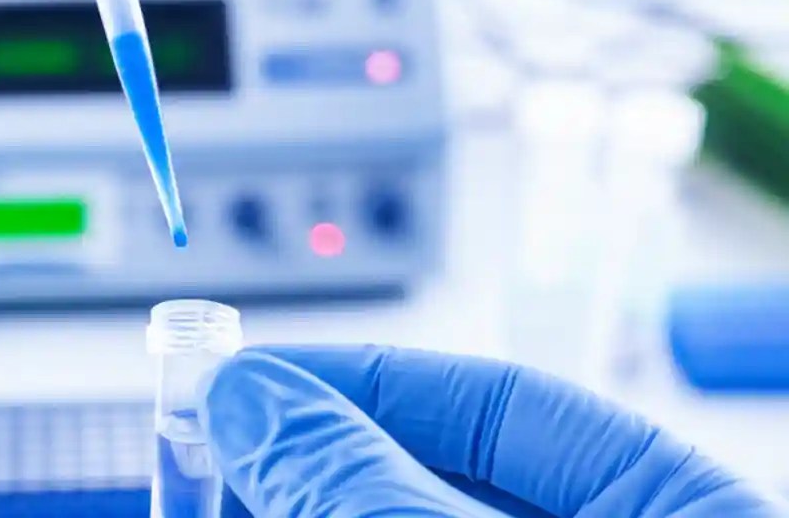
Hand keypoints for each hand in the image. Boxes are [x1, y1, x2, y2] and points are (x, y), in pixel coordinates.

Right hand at [202, 346, 784, 516]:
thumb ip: (359, 482)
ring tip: (215, 500)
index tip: (244, 379)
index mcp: (675, 511)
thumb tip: (249, 394)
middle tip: (205, 454)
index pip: (499, 405)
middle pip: (438, 478)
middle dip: (310, 462)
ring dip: (301, 509)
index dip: (357, 378)